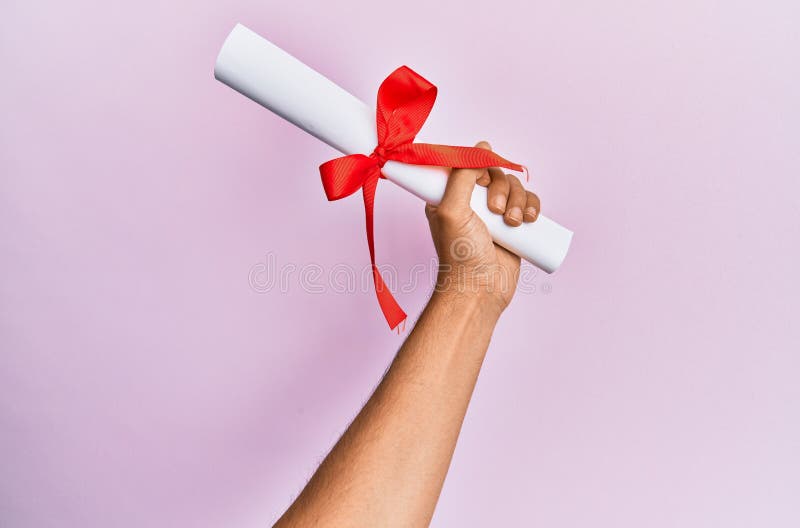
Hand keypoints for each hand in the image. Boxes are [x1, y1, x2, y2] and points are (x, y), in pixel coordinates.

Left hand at [425, 141, 540, 312]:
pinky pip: (529, 204)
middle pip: (496, 174)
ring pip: (515, 188)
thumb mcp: (452, 210)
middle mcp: (471, 202)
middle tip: (496, 212)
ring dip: (519, 201)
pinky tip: (529, 220)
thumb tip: (482, 146)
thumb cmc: (460, 255)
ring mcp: (493, 214)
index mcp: (449, 195)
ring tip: (513, 224)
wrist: (480, 289)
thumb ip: (463, 176)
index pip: (468, 165)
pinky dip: (532, 208)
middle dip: (502, 189)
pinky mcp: (512, 226)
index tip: (481, 182)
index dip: (479, 168)